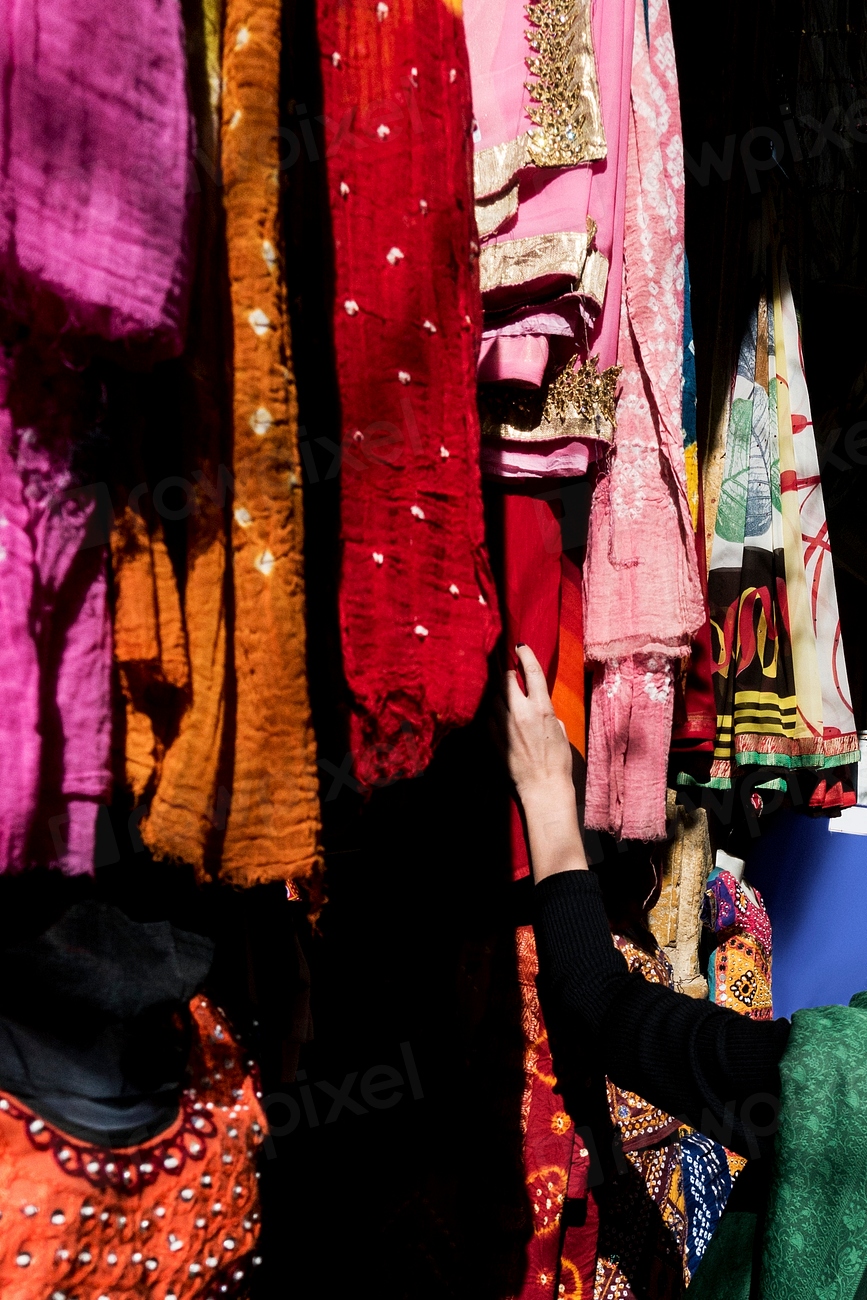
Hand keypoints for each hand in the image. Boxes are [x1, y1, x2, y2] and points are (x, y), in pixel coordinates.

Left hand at [496, 645, 586, 879]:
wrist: (542, 788)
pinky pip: (488, 718)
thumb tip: (539, 705)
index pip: (531, 671)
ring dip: (500, 696)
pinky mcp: (492, 738)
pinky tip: (500, 723)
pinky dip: (493, 716)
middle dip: (508, 675)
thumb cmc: (557, 762)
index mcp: (542, 708)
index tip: (520, 646)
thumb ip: (547, 713)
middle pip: (506, 679)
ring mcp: (504, 725)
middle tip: (511, 677)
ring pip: (494, 698)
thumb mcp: (559, 731)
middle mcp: (520, 712)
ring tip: (507, 704)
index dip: (525, 654)